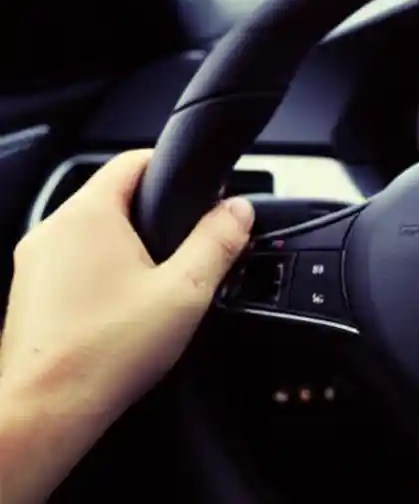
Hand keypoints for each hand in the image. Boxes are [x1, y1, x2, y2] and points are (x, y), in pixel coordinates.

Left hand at [0, 151, 253, 502]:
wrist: (45, 409)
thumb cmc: (106, 352)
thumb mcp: (186, 291)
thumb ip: (218, 242)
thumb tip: (239, 210)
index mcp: (89, 214)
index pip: (133, 160)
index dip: (173, 169)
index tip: (202, 192)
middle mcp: (52, 229)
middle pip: (114, 198)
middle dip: (155, 216)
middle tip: (188, 250)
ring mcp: (34, 262)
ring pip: (92, 234)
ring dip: (127, 248)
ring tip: (159, 287)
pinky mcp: (29, 293)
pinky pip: (73, 265)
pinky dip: (101, 275)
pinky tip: (125, 312)